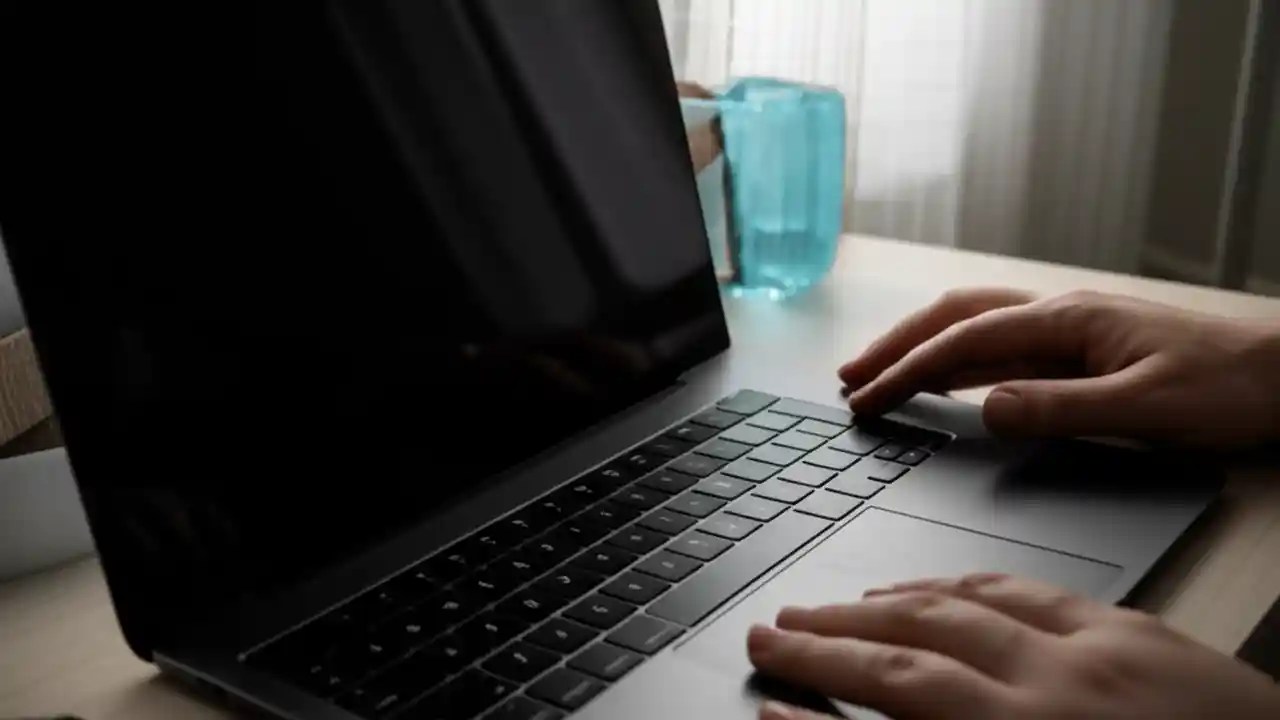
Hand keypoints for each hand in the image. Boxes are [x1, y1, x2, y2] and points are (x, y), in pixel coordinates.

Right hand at [747, 574, 1279, 719]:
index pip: (898, 693)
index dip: (820, 683)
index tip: (767, 681)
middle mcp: (1060, 687)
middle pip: (915, 642)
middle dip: (833, 632)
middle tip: (777, 628)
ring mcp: (1102, 650)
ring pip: (964, 601)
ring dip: (888, 599)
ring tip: (836, 605)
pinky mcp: (1140, 632)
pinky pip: (1031, 589)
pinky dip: (966, 583)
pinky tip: (939, 586)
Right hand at [837, 288, 1279, 447]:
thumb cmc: (1228, 385)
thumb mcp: (1146, 406)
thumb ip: (1061, 408)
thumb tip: (986, 409)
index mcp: (1066, 320)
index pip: (963, 342)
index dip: (906, 370)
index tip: (865, 397)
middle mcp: (1058, 315)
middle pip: (954, 318)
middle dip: (895, 345)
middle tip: (850, 378)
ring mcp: (1067, 328)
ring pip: (972, 326)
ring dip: (920, 346)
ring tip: (877, 371)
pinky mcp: (1079, 348)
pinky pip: (1000, 346)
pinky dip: (957, 358)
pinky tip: (946, 379)